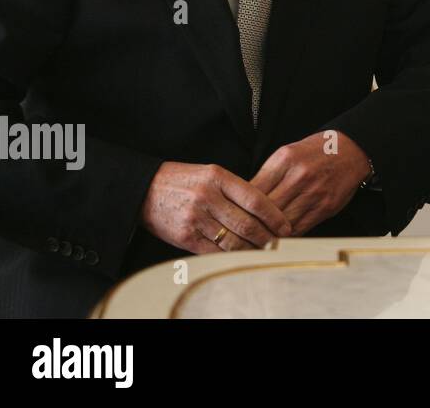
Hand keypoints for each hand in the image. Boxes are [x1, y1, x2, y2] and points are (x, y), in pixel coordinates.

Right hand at [139, 161, 293, 253]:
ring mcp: (195, 218)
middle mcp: (208, 197)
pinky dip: (231, 256)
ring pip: (233, 241)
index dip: (274, 216)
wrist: (144, 190)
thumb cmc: (184, 181)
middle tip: (279, 243)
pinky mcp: (185, 237)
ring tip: (264, 252)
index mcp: (218, 178)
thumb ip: (236, 188)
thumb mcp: (211, 173)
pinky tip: (242, 256)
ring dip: (252, 249)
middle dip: (267, 237)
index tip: (285, 226)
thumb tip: (266, 209)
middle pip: (247, 223)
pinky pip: (214, 251)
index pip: (255, 199)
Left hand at [249, 131, 372, 235]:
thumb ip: (268, 175)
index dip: (240, 208)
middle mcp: (299, 176)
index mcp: (285, 160)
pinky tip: (277, 239)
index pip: (254, 191)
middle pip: (266, 210)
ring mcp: (314, 193)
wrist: (352, 150)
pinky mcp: (325, 207)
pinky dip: (286, 236)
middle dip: (251, 224)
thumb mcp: (288, 153)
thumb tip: (244, 200)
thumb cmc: (316, 151)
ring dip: (267, 234)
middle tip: (238, 235)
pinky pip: (299, 228)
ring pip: (281, 222)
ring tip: (254, 241)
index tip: (232, 218)